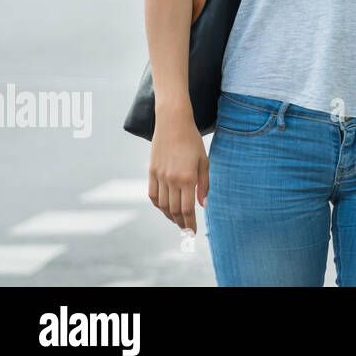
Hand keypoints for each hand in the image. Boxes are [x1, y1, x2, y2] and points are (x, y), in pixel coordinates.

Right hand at [149, 109, 209, 235]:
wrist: (173, 124)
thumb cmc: (192, 142)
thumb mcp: (204, 161)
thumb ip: (204, 185)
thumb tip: (203, 205)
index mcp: (187, 178)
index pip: (186, 208)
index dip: (189, 222)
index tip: (192, 231)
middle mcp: (171, 179)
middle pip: (173, 209)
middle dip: (180, 222)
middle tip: (186, 229)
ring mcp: (159, 176)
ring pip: (162, 205)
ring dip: (169, 215)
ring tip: (177, 220)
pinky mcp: (151, 172)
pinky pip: (152, 195)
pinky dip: (158, 205)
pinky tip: (165, 208)